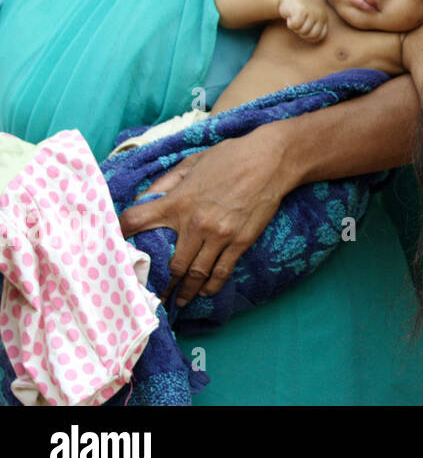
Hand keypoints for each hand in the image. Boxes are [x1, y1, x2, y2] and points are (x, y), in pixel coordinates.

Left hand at [117, 125, 296, 305]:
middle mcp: (195, 223)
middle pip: (168, 264)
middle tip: (153, 295)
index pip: (135, 221)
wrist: (271, 160)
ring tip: (178, 300)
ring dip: (183, 291)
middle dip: (159, 283)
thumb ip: (165, 182)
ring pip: (194, 274)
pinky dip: (210, 287)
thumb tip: (144, 199)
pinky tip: (204, 292)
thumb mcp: (193, 162)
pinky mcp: (240, 242)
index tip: (115, 246)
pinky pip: (221, 272)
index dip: (120, 233)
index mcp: (178, 200)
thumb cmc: (230, 157)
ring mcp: (219, 235)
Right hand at [279, 0, 328, 41]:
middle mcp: (321, 14)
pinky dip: (290, 23)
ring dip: (295, 27)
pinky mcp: (302, 10)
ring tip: (294, 18)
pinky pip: (295, 25)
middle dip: (302, 33)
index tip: (303, 29)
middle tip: (298, 24)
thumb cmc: (299, 13)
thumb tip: (315, 40)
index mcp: (324, 18)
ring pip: (302, 30)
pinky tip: (291, 15)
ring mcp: (312, 11)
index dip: (309, 37)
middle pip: (311, 35)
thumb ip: (315, 30)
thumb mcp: (311, 22)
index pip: (320, 36)